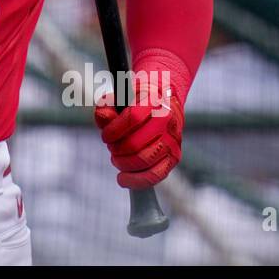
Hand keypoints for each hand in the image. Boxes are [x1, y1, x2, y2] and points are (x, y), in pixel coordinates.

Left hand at [93, 49, 190, 189]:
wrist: (164, 102)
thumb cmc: (136, 102)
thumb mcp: (119, 97)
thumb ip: (107, 106)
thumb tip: (103, 118)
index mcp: (153, 101)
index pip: (132, 118)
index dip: (113, 131)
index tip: (105, 136)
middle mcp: (166, 121)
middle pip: (135, 144)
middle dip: (116, 150)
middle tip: (112, 148)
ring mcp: (173, 140)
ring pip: (144, 161)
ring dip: (123, 164)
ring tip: (117, 159)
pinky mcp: (175, 157)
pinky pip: (156, 175)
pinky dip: (136, 181)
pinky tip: (123, 179)